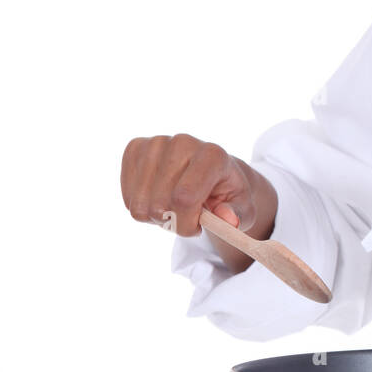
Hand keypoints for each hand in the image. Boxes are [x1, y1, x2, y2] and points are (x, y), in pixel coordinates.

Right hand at [121, 133, 271, 238]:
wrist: (212, 172)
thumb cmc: (227, 193)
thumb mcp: (243, 208)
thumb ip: (237, 215)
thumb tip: (228, 219)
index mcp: (213, 155)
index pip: (184, 197)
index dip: (186, 222)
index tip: (197, 228)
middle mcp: (183, 142)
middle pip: (159, 205)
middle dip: (173, 222)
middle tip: (188, 216)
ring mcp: (156, 143)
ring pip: (140, 205)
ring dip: (156, 217)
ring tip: (174, 207)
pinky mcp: (135, 149)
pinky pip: (127, 198)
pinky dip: (142, 207)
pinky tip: (159, 197)